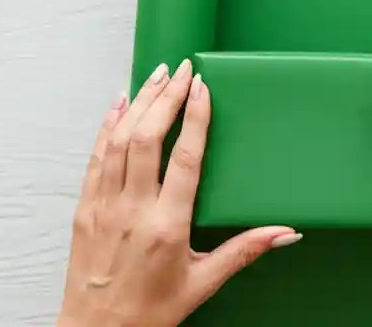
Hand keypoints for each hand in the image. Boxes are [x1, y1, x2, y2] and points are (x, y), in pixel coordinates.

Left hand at [57, 59, 301, 326]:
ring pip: (119, 140)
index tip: (202, 88)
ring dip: (139, 103)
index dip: (195, 119)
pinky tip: (119, 105)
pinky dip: (107, 126)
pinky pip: (95, 157)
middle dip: (166, 97)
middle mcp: (132, 210)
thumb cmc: (149, 312)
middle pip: (148, 138)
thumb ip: (245, 251)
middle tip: (183, 69)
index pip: (184, 159)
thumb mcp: (204, 283)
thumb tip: (287, 232)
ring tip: (157, 75)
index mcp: (167, 227)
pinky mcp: (84, 209)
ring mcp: (103, 206)